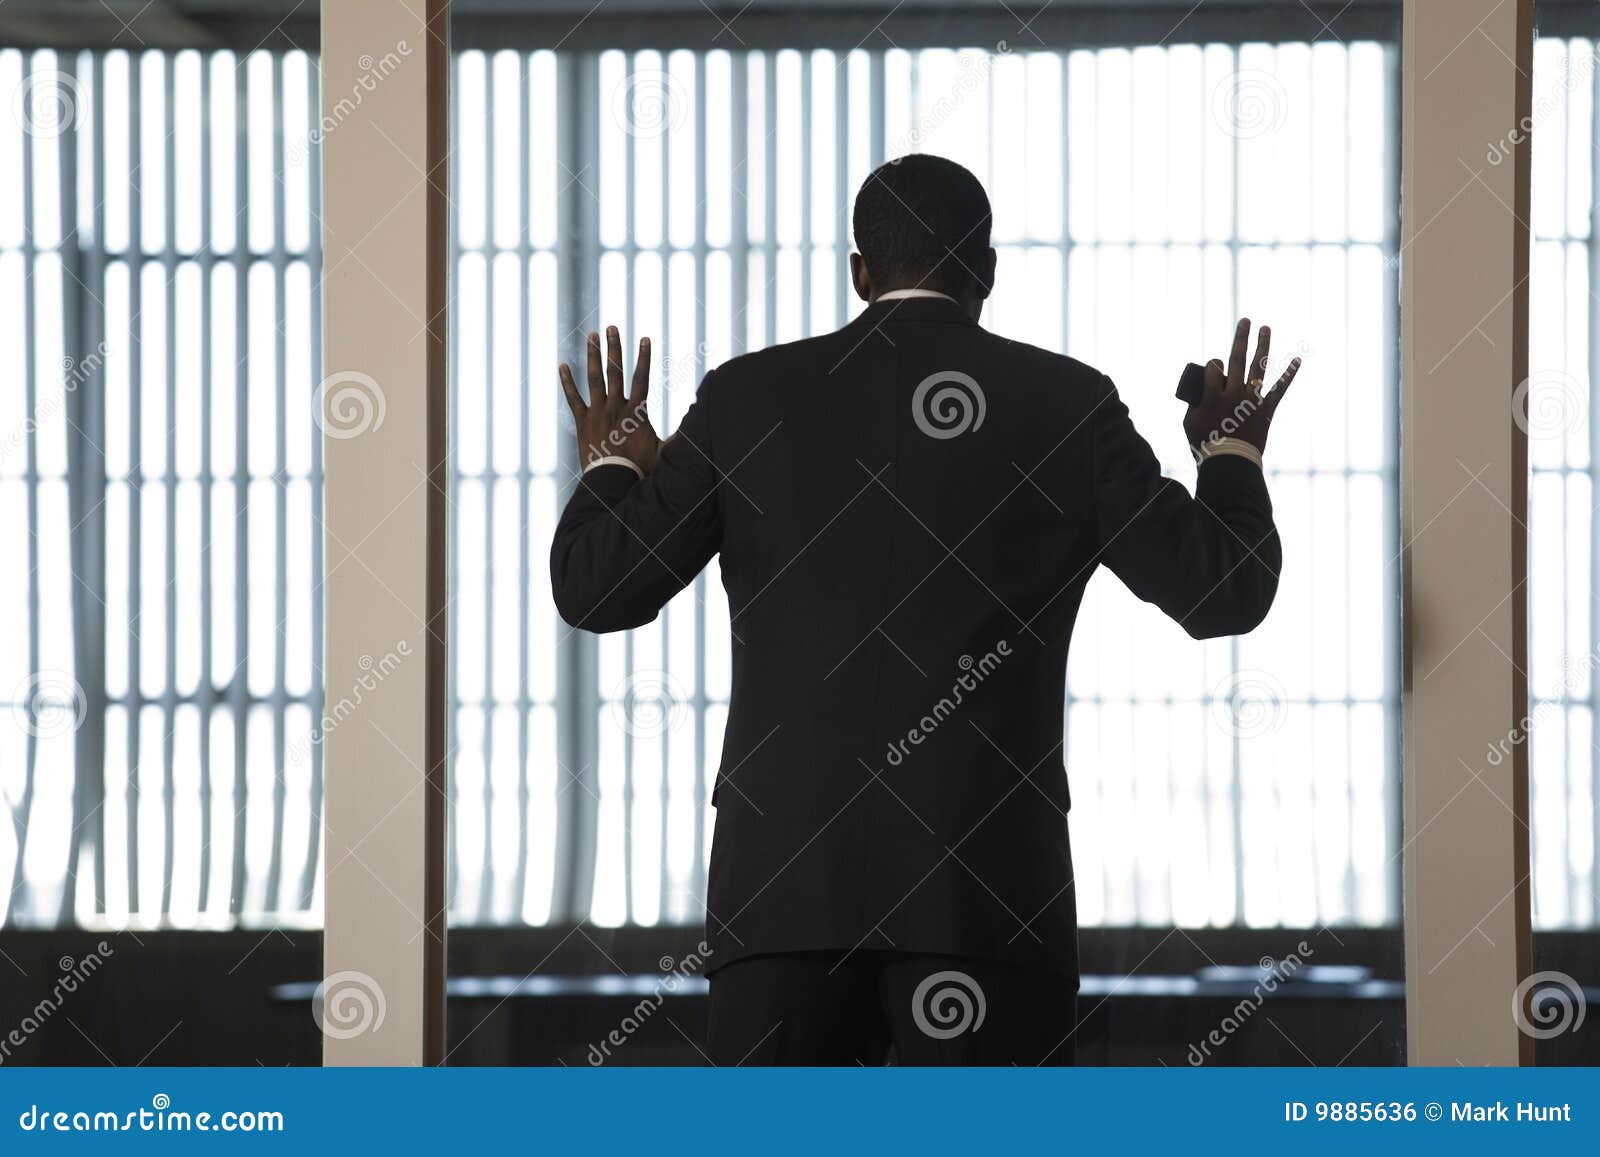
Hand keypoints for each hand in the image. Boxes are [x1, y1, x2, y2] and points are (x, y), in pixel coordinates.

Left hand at [559, 326, 664, 473]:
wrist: (613, 479)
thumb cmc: (639, 468)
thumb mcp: (662, 452)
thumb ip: (677, 438)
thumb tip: (697, 429)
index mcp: (636, 411)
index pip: (641, 378)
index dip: (643, 357)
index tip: (645, 338)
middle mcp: (616, 406)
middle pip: (616, 371)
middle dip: (614, 348)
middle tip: (611, 327)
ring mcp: (598, 412)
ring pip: (595, 378)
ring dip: (593, 355)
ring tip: (592, 336)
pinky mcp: (582, 422)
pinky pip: (573, 398)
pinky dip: (567, 382)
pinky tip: (562, 365)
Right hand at [1183, 318, 1301, 455]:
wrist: (1230, 463)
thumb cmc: (1205, 444)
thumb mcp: (1189, 422)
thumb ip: (1194, 402)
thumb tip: (1200, 391)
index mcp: (1212, 395)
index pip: (1214, 366)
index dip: (1213, 363)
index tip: (1214, 367)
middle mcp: (1234, 392)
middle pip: (1238, 357)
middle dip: (1241, 337)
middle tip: (1246, 320)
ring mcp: (1252, 399)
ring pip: (1259, 366)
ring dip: (1262, 345)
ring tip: (1265, 328)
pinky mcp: (1266, 408)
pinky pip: (1280, 388)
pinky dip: (1290, 374)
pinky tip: (1298, 359)